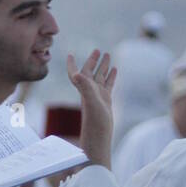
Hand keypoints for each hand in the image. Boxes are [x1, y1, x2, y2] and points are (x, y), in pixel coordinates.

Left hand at [66, 49, 116, 169]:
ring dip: (103, 66)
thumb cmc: (95, 121)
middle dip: (92, 61)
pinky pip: (108, 85)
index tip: (70, 55)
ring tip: (108, 54)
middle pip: (89, 72)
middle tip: (98, 50)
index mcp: (84, 89)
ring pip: (100, 77)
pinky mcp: (106, 100)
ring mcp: (98, 96)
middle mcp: (89, 91)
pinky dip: (111, 76)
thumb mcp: (91, 102)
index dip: (72, 65)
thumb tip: (77, 74)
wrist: (100, 136)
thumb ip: (85, 87)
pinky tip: (115, 69)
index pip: (75, 74)